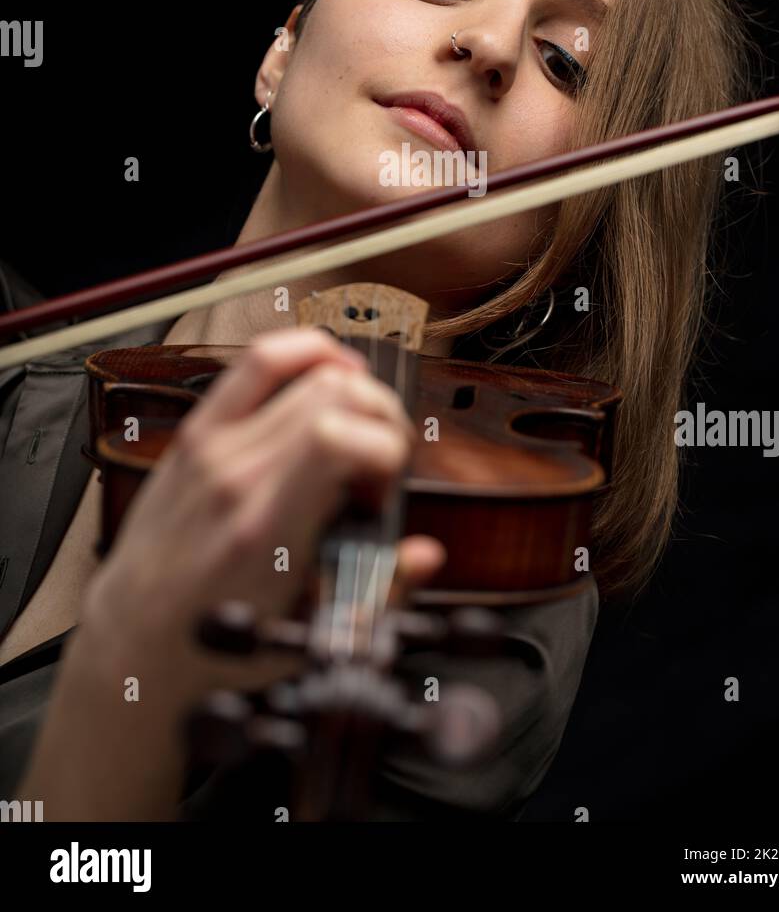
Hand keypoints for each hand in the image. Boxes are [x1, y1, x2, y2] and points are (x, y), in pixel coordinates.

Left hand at [80, 327, 443, 708]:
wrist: (136, 639)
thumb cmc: (216, 643)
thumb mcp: (304, 637)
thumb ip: (373, 594)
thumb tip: (424, 554)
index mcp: (264, 528)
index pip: (338, 438)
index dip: (388, 450)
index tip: (386, 490)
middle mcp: (235, 474)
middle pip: (332, 391)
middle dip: (381, 415)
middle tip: (379, 461)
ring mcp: (212, 446)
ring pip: (301, 365)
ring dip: (352, 380)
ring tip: (362, 418)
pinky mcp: (198, 432)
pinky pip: (255, 361)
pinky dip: (303, 351)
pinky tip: (328, 371)